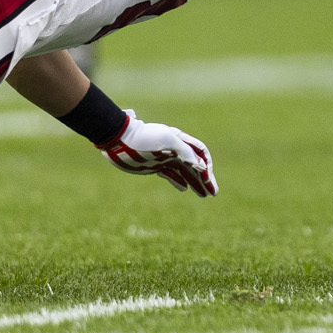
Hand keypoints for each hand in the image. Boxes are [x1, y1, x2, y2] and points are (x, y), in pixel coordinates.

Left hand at [100, 111, 216, 196]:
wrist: (119, 140)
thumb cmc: (143, 137)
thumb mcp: (166, 140)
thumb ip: (185, 151)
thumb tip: (201, 166)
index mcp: (180, 140)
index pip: (200, 153)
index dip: (207, 166)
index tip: (208, 179)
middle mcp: (175, 149)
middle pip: (195, 165)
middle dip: (205, 179)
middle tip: (213, 193)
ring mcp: (165, 158)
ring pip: (184, 172)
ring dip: (195, 183)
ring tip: (204, 195)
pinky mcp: (155, 166)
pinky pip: (171, 175)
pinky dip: (178, 182)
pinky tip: (184, 189)